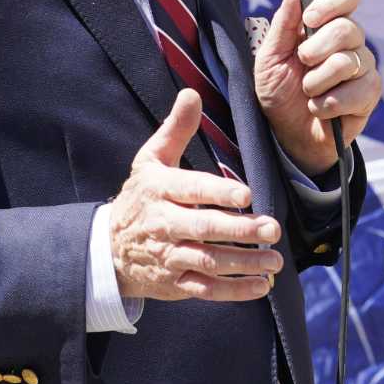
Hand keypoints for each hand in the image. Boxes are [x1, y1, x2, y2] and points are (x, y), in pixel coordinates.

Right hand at [110, 89, 284, 301]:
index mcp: (159, 190)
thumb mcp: (151, 159)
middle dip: (239, 230)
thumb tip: (191, 93)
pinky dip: (233, 290)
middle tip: (271, 228)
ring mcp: (169, 256)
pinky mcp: (175, 282)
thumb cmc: (141, 197)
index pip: (191, 190)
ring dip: (243, 263)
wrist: (109, 248)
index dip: (218, 193)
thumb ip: (175, 129)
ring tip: (274, 260)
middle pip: (204, 228)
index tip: (246, 194)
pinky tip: (260, 285)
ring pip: (208, 261)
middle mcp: (163, 224)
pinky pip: (205, 289)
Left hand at [253, 0, 379, 175]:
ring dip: (316, 82)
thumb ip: (283, 24)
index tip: (310, 19)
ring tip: (308, 93)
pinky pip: (356, 91)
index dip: (332, 3)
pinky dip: (329, 103)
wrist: (287, 134)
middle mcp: (351, 41)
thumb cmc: (279, 92)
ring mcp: (364, 66)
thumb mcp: (270, 58)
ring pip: (347, 62)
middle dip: (315, 50)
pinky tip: (321, 109)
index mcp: (327, 24)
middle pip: (347, 28)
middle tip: (302, 64)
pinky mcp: (370, 93)